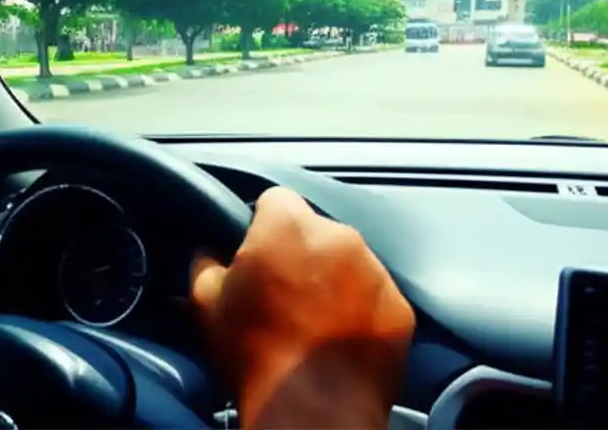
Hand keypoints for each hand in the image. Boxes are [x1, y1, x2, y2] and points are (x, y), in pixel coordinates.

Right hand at [191, 186, 413, 429]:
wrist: (312, 412)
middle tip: (282, 295)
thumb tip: (211, 253)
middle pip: (315, 230)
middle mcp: (340, 236)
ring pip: (348, 262)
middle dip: (299, 253)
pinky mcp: (400, 307)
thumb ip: (206, 262)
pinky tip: (338, 340)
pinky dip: (359, 310)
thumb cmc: (254, 355)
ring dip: (332, 280)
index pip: (274, 199)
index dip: (260, 225)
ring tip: (312, 322)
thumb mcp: (206, 303)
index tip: (255, 256)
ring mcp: (377, 271)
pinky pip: (374, 296)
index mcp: (289, 225)